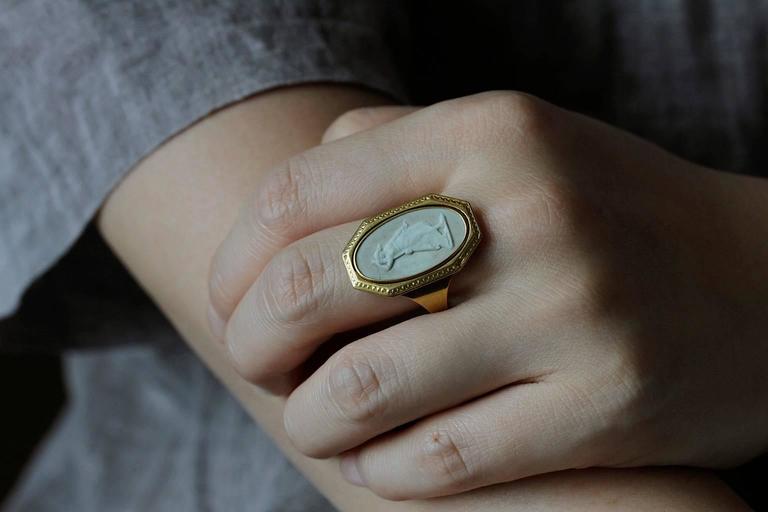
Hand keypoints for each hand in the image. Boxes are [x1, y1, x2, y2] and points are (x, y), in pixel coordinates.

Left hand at [207, 92, 767, 499]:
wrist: (764, 282)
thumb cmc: (605, 213)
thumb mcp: (510, 145)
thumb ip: (393, 151)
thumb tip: (281, 208)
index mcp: (491, 132)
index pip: (297, 196)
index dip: (237, 261)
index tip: (233, 300)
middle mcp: (531, 211)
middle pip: (310, 288)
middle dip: (254, 342)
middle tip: (259, 362)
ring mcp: (572, 313)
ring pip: (362, 390)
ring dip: (310, 419)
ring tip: (315, 418)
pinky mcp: (606, 407)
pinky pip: (440, 461)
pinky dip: (381, 469)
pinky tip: (377, 458)